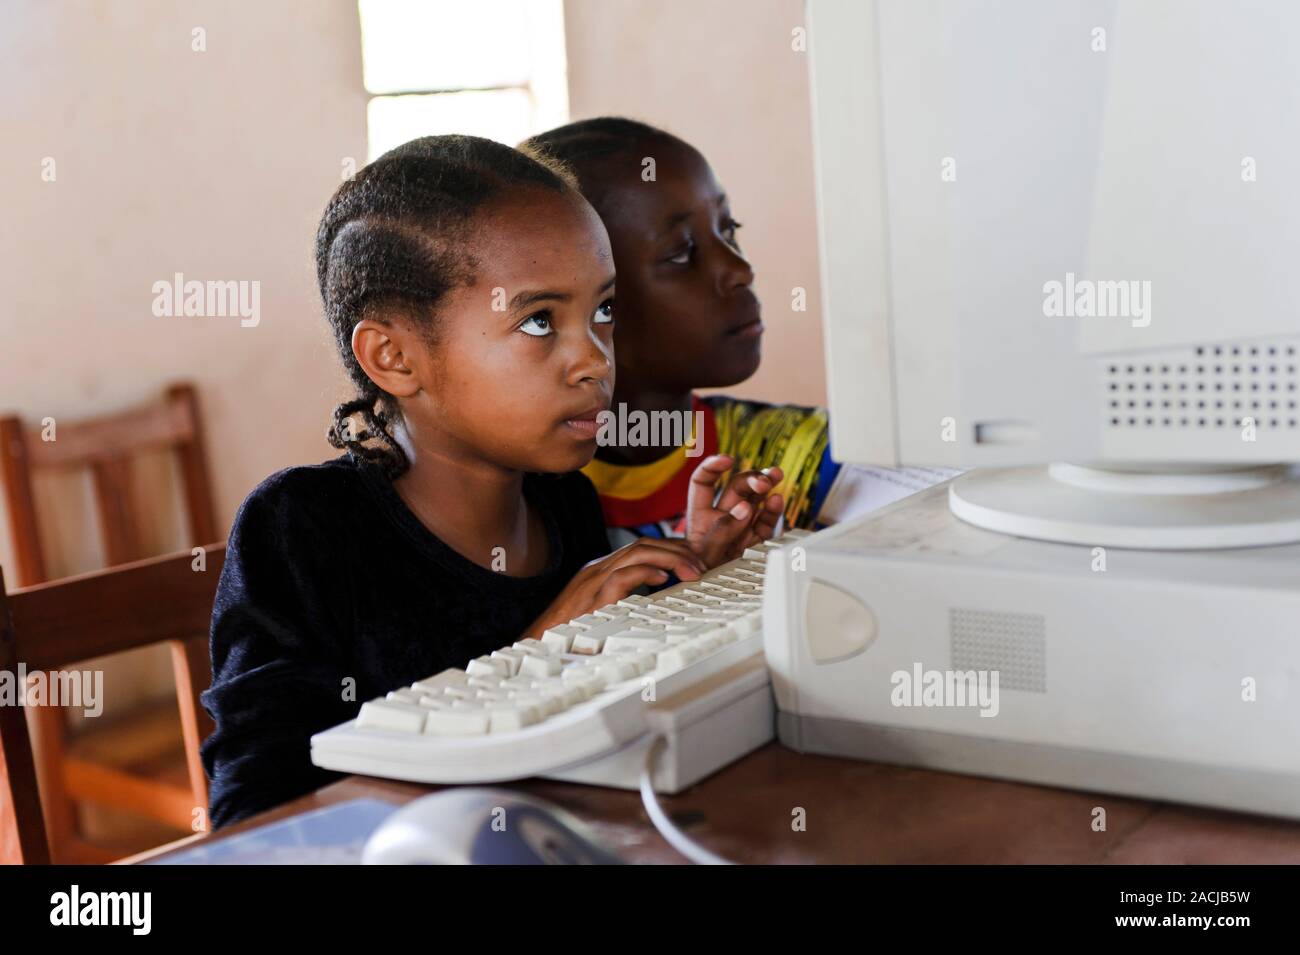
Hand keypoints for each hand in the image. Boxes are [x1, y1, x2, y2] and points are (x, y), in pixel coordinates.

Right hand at [522, 538, 706, 638]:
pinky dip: (645, 573)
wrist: (535, 644)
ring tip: (691, 571)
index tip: (693, 558)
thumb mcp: (601, 610)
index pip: (641, 547)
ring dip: (670, 559)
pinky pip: (621, 577)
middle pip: (643, 545)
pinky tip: (664, 579)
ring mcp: (592, 581)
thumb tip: (657, 603)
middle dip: (677, 551)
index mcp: (600, 570)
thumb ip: (624, 600)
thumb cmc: (568, 633)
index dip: (670, 548)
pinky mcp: (591, 598)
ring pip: (637, 554)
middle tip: (701, 566)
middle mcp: (597, 569)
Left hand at [686, 455, 783, 567]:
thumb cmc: (699, 576)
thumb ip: (723, 530)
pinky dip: (773, 511)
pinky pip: (765, 522)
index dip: (712, 468)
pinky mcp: (755, 540)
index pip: (703, 482)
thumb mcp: (705, 554)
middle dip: (750, 479)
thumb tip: (745, 507)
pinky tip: (777, 500)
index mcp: (700, 515)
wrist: (712, 599)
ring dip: (766, 486)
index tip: (727, 460)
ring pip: (755, 500)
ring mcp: (741, 527)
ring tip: (776, 476)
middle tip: (763, 482)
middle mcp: (721, 516)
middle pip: (736, 487)